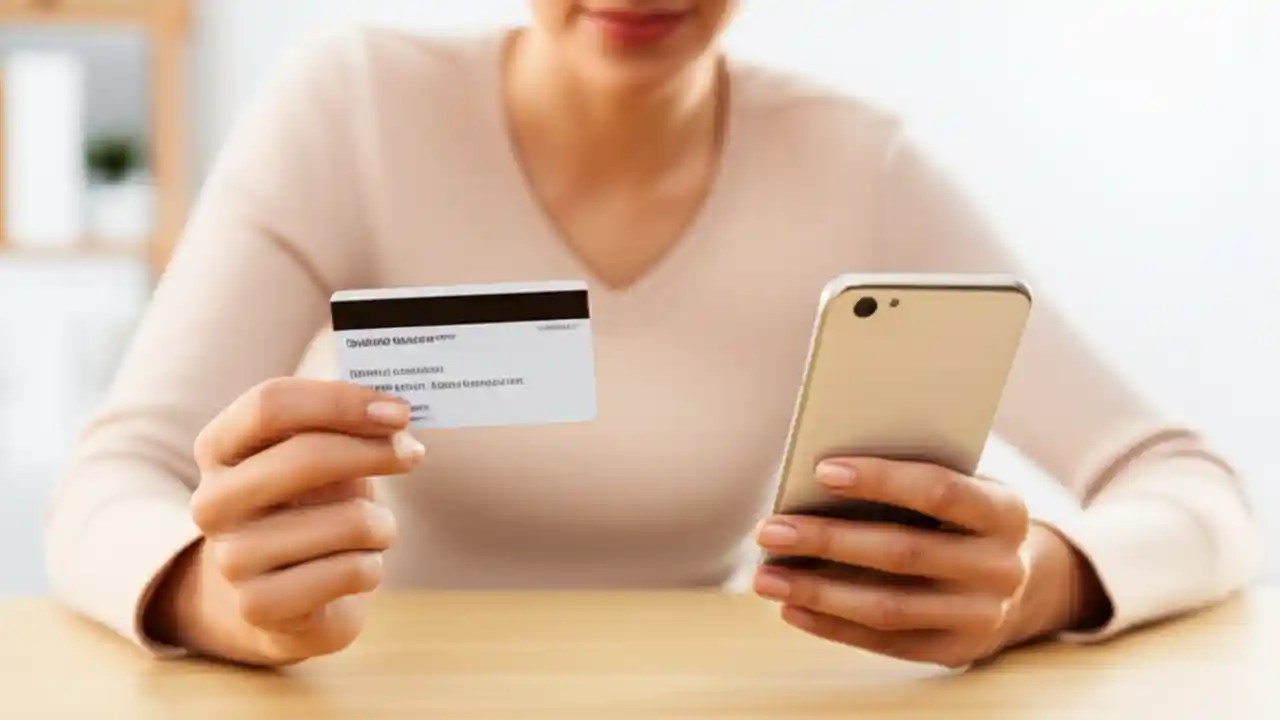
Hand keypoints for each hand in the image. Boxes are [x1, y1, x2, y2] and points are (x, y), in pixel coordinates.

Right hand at [144, 379, 426, 665]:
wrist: (281, 599)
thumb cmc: (309, 510)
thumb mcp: (318, 459)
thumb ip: (343, 427)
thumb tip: (394, 412)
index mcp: (219, 448)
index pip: (271, 404)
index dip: (341, 401)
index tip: (398, 411)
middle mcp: (212, 501)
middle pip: (306, 456)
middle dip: (376, 451)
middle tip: (413, 453)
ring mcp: (231, 558)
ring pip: (347, 521)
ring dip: (382, 523)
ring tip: (377, 530)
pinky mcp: (260, 607)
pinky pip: (352, 571)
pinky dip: (373, 565)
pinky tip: (358, 568)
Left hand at [753, 457, 1076, 667]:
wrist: (1024, 582)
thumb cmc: (962, 518)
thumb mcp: (958, 487)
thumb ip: (908, 482)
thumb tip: (817, 482)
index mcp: (1005, 511)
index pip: (940, 490)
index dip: (881, 479)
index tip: (821, 470)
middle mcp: (1000, 567)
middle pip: (903, 552)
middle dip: (828, 540)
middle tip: (769, 530)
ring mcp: (982, 616)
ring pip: (888, 607)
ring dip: (817, 591)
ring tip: (765, 576)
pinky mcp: (956, 650)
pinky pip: (885, 642)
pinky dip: (832, 624)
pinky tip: (792, 607)